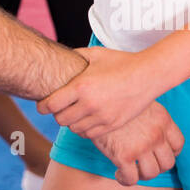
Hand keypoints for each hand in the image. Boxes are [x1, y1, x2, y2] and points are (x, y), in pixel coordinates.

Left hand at [37, 44, 159, 138]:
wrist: (148, 75)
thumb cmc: (120, 61)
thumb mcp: (95, 54)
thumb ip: (76, 55)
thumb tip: (60, 56)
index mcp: (81, 86)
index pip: (51, 104)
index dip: (42, 106)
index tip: (41, 105)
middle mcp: (89, 104)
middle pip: (61, 119)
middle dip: (57, 114)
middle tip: (59, 108)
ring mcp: (102, 117)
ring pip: (74, 129)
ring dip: (71, 122)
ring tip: (73, 113)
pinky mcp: (112, 125)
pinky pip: (89, 134)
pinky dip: (84, 129)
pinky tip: (86, 120)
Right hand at [89, 100, 184, 185]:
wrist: (94, 98)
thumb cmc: (114, 97)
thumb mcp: (139, 100)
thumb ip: (150, 115)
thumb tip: (149, 127)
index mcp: (162, 118)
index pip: (178, 143)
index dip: (171, 152)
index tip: (159, 154)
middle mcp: (156, 134)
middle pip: (168, 162)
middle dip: (157, 166)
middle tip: (144, 164)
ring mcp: (141, 146)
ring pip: (152, 173)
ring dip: (142, 175)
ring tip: (132, 170)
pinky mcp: (123, 155)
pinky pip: (131, 179)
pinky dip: (125, 180)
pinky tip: (118, 173)